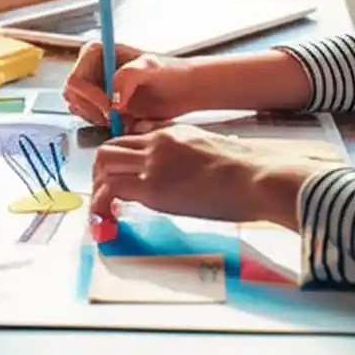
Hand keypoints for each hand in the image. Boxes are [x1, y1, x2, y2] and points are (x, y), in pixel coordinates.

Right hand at [62, 43, 194, 132]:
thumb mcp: (152, 68)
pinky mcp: (103, 103)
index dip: (89, 96)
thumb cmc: (171, 72)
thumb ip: (129, 76)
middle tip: (115, 116)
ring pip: (78, 107)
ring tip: (122, 117)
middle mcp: (93, 68)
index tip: (110, 107)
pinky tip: (123, 121)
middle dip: (92, 109)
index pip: (75, 78)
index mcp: (98, 53)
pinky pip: (90, 117)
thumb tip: (113, 98)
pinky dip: (103, 123)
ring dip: (97, 117)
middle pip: (72, 95)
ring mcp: (96, 86)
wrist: (184, 90)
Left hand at [91, 125, 336, 228]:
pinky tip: (106, 220)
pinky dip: (100, 205)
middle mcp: (157, 142)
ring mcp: (152, 162)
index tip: (122, 179)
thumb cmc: (250, 172)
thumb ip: (192, 159)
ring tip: (103, 211)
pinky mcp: (151, 186)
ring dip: (97, 187)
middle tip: (105, 195)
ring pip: (103, 163)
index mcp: (174, 133)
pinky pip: (110, 191)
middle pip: (111, 147)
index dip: (122, 160)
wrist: (258, 177)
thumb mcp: (215, 153)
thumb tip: (190, 178)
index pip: (133, 139)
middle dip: (101, 171)